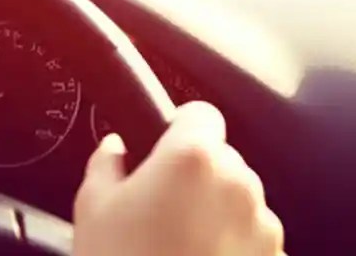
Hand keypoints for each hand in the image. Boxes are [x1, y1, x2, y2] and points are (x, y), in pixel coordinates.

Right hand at [73, 102, 282, 255]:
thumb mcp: (93, 209)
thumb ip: (107, 164)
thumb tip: (114, 150)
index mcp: (192, 158)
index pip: (199, 114)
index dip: (178, 128)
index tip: (162, 147)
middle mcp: (238, 184)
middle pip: (220, 159)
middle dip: (194, 177)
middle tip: (158, 209)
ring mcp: (263, 227)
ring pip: (238, 201)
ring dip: (215, 214)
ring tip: (176, 248)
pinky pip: (252, 242)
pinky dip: (231, 249)